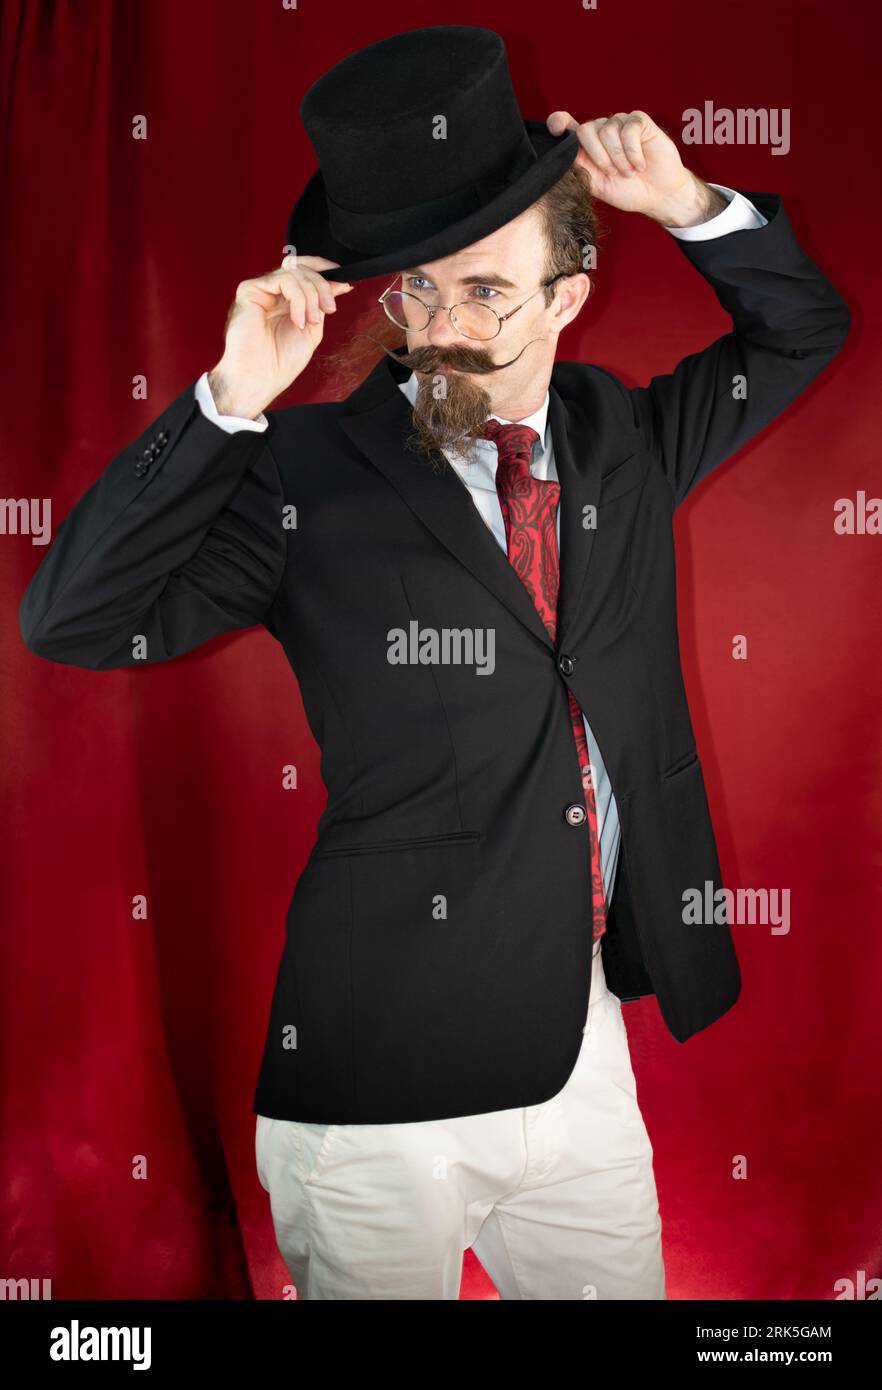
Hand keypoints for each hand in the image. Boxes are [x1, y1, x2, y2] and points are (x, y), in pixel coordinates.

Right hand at [208, 254, 354, 416]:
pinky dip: (298, 298)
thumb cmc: (280, 362)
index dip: (325, 270)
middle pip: (302, 268)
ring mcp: (261, 290)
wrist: (260, 378)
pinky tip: (297, 320)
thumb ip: (321, 304)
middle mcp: (272, 292)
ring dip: (311, 296)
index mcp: (285, 300)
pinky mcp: (250, 290)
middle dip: (322, 286)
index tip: (344, 282)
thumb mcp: (312, 328)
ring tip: (310, 322)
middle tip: (329, 309)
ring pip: (295, 272)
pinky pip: (283, 279)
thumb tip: (339, 284)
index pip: (305, 270)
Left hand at [545, 110, 722, 224]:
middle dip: (599, 157)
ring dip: (619, 158)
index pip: (567, 126)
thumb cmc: (627, 190)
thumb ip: (578, 168)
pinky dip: (634, 152)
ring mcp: (620, 124)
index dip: (558, 122)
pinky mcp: (639, 121)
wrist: (658, 195)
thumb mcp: (596, 184)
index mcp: (587, 146)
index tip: (555, 129)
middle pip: (586, 130)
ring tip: (630, 171)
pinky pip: (629, 130)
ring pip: (607, 130)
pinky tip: (641, 164)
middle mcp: (602, 131)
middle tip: (614, 173)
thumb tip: (559, 156)